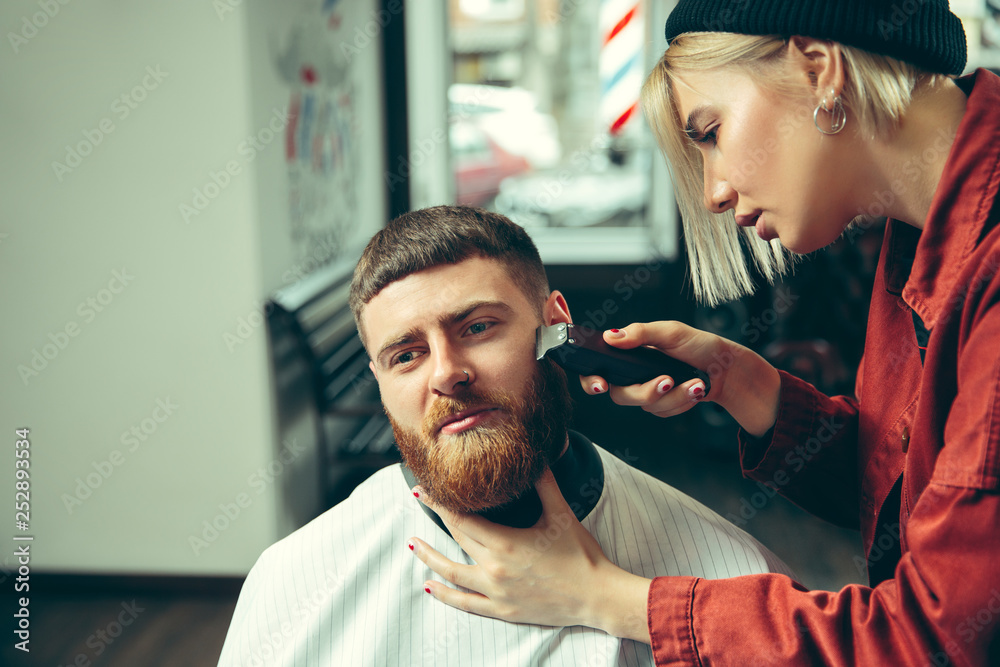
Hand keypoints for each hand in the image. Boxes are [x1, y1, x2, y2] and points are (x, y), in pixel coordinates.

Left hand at [408, 469, 651, 642]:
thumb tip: (536, 458)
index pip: (462, 518)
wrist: (597, 596)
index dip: (440, 503)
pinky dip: (446, 596)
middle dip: (436, 517)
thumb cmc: (582, 555)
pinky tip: (430, 586)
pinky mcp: (502, 610)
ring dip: (430, 558)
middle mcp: (494, 569)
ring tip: (413, 545)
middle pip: (456, 539)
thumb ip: (545, 485)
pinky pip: (466, 603)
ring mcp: (496, 592)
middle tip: (419, 500)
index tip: (425, 489)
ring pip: (452, 574)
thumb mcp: (561, 515)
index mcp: (506, 543)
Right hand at [581, 321, 779, 436]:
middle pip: (621, 395)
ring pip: (647, 406)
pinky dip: (683, 401)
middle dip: (645, 392)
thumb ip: (640, 333)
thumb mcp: (671, 332)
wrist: (727, 369)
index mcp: (629, 354)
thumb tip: (611, 336)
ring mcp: (648, 392)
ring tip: (695, 382)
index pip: (597, 369)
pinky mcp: (663, 406)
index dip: (591, 380)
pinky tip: (695, 389)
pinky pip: (664, 412)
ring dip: (674, 396)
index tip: (601, 385)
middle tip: (666, 381)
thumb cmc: (699, 346)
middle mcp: (634, 375)